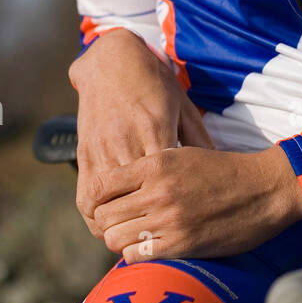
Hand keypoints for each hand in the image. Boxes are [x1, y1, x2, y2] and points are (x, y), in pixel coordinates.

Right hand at [69, 28, 213, 239]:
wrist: (112, 60)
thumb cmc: (154, 82)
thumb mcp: (183, 105)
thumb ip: (197, 137)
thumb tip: (216, 168)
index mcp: (156, 129)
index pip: (163, 181)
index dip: (171, 208)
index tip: (182, 225)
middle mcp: (126, 141)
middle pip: (133, 197)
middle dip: (142, 224)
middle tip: (155, 242)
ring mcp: (102, 146)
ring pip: (105, 200)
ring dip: (115, 225)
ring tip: (129, 241)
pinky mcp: (85, 149)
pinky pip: (86, 190)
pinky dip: (93, 213)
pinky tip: (103, 224)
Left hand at [91, 144, 301, 261]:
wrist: (264, 189)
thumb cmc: (223, 170)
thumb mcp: (183, 153)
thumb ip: (149, 167)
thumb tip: (117, 181)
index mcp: (155, 164)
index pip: (101, 186)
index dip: (97, 199)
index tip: (105, 204)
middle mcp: (157, 191)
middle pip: (104, 215)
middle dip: (107, 221)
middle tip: (121, 223)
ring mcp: (168, 219)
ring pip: (115, 238)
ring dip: (120, 240)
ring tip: (134, 236)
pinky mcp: (181, 244)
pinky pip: (136, 256)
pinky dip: (135, 254)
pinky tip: (148, 247)